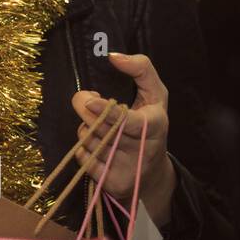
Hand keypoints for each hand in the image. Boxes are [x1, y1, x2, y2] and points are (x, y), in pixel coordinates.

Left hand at [70, 52, 176, 226]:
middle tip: (86, 100)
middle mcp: (143, 149)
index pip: (128, 121)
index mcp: (155, 125)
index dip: (107, 111)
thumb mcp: (155, 95)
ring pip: (89, 141)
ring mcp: (128, 168)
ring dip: (86, 129)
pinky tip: (97, 146)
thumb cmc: (150, 124)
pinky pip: (84, 159)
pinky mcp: (113, 183)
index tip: (91, 100)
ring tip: (100, 127)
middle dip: (86, 111)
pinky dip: (84, 149)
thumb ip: (141, 69)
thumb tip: (113, 56)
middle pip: (100, 128)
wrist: (151, 173)